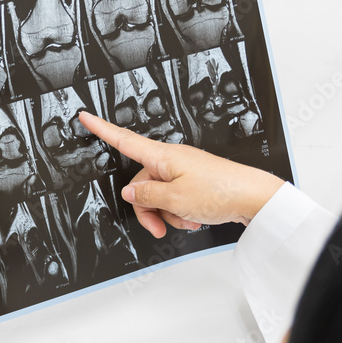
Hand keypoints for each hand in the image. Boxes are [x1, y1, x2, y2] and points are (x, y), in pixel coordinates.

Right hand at [79, 112, 284, 238]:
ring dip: (167, 214)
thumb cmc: (221, 191)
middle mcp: (171, 160)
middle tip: (160, 226)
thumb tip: (130, 194)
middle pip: (141, 184)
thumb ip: (146, 196)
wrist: (255, 198)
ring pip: (158, 195)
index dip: (102, 129)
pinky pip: (175, 199)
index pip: (124, 140)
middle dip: (147, 208)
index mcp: (163, 156)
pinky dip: (181, 212)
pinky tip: (194, 219)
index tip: (85, 116)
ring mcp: (184, 171)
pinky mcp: (195, 183)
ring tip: (186, 220)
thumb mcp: (175, 198)